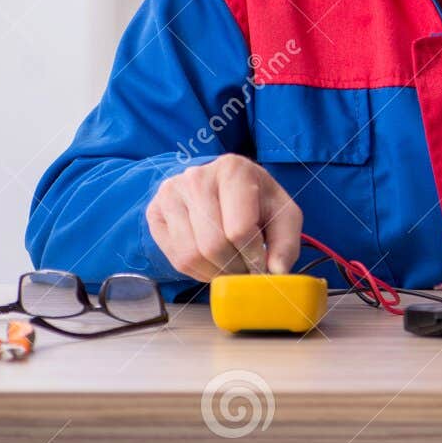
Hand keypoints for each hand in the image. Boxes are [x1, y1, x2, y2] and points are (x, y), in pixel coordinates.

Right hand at [146, 155, 301, 279]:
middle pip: (213, 244)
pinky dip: (197, 271)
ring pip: (191, 255)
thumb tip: (276, 272)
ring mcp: (171, 193)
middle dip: (234, 267)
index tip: (261, 267)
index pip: (239, 230)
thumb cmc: (256, 200)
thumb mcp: (283, 214)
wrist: (223, 186)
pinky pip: (175, 258)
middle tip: (245, 271)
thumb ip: (286, 243)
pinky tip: (212, 261)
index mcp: (233, 170)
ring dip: (215, 272)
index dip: (252, 257)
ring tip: (231, 266)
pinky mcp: (155, 212)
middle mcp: (197, 177)